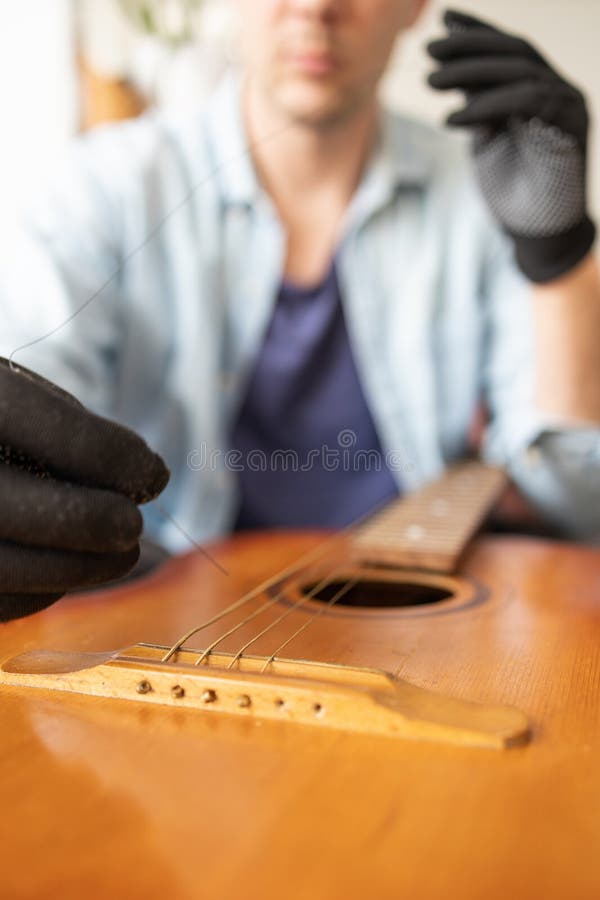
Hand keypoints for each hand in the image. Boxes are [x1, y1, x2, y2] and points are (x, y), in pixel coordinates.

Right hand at [0, 358, 168, 620]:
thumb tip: (147, 479)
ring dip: (82, 566)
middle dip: (96, 520)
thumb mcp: (17, 395)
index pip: (55, 431)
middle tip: (133, 523)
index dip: (114, 457)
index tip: (153, 473)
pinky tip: (67, 567)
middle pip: (24, 509)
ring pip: (10, 566)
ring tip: (122, 548)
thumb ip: (73, 428)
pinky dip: (45, 589)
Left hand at [427, 9, 596, 282]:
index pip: (508, 50)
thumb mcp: (487, 141)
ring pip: (519, 71)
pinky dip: (486, 107)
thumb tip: (455, 80)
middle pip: (514, 52)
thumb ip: (477, 110)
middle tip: (429, 49)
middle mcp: (558, 90)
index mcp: (538, 90)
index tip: (442, 21)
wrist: (537, 232)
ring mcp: (569, 103)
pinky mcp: (572, 123)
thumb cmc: (513, 191)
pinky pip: (527, 101)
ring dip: (470, 74)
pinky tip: (452, 119)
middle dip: (468, 46)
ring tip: (430, 82)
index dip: (477, 32)